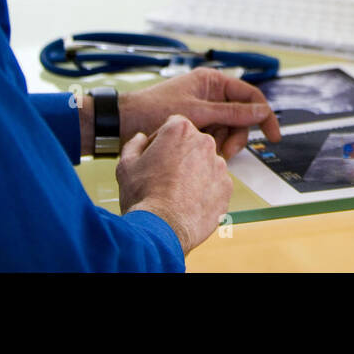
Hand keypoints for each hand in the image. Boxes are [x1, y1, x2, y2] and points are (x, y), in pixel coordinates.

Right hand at [116, 116, 231, 253]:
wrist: (162, 228)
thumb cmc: (144, 196)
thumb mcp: (126, 164)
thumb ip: (135, 144)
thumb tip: (140, 139)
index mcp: (181, 130)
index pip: (173, 124)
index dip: (161, 140)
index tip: (155, 155)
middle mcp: (204, 143)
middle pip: (192, 143)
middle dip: (180, 155)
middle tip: (164, 176)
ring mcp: (219, 166)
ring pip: (205, 164)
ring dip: (194, 173)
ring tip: (176, 193)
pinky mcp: (227, 187)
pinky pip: (215, 184)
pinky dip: (205, 191)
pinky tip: (188, 203)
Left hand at [121, 67, 280, 159]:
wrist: (122, 124)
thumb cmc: (153, 109)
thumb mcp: (197, 112)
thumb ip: (231, 112)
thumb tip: (261, 111)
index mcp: (213, 81)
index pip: (250, 96)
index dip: (264, 115)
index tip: (274, 136)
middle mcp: (210, 94)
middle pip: (241, 117)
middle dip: (236, 136)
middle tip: (226, 152)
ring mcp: (203, 110)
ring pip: (228, 130)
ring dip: (222, 142)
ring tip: (207, 151)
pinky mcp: (196, 124)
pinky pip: (214, 136)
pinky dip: (211, 146)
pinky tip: (200, 152)